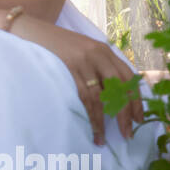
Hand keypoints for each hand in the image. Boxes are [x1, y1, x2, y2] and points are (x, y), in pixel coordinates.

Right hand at [10, 13, 145, 145]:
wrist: (30, 31)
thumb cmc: (55, 45)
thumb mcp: (83, 51)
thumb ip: (98, 67)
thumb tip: (113, 96)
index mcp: (104, 50)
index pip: (128, 76)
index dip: (136, 99)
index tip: (139, 119)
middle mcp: (98, 54)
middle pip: (120, 87)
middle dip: (126, 113)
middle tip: (128, 134)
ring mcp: (83, 60)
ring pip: (101, 96)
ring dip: (104, 121)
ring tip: (103, 139)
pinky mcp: (69, 67)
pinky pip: (84, 96)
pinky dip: (90, 115)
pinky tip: (91, 128)